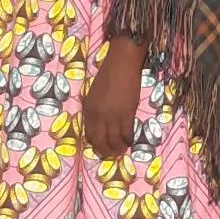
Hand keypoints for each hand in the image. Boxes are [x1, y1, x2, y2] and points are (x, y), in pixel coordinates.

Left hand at [83, 37, 145, 157]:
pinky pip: (127, 131)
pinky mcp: (127, 111)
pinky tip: (130, 141)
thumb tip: (100, 123)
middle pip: (101, 141)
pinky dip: (128, 139)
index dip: (96, 146)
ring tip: (122, 151)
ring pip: (115, 139)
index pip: (90, 135)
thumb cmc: (107, 74)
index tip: (101, 150)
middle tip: (112, 156)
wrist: (121, 62)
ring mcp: (113, 115)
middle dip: (106, 151)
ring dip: (118, 148)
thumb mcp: (93, 94)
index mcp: (89, 111)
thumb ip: (95, 109)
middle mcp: (98, 116)